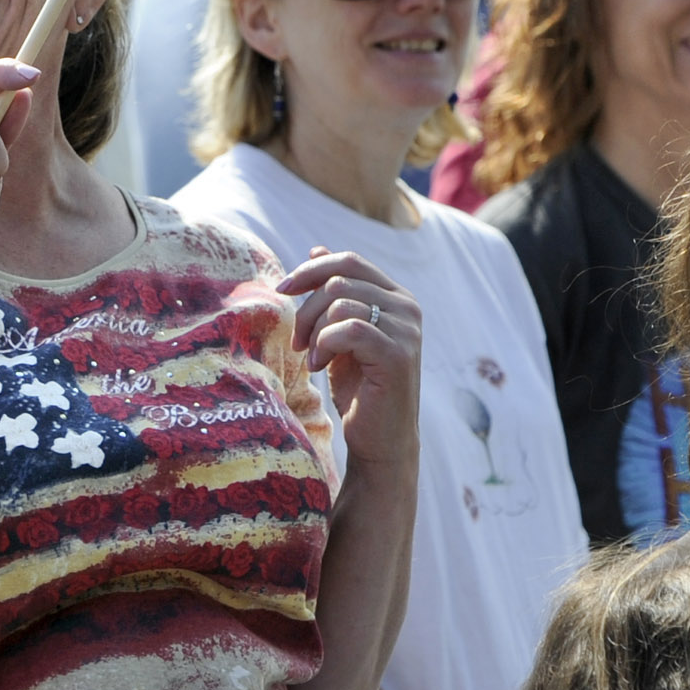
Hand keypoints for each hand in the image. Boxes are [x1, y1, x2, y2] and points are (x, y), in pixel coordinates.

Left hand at [277, 246, 420, 477]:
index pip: (349, 261)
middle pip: (340, 280)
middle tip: (298, 342)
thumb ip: (334, 294)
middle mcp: (407, 308)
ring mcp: (406, 331)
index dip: (311, 270)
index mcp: (396, 297)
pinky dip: (326, 344)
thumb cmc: (359, 389)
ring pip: (341, 302)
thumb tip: (316, 249)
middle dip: (307, 308)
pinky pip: (349, 329)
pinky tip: (321, 365)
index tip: (282, 290)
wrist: (380, 440)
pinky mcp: (398, 355)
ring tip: (313, 357)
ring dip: (315, 330)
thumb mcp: (340, 334)